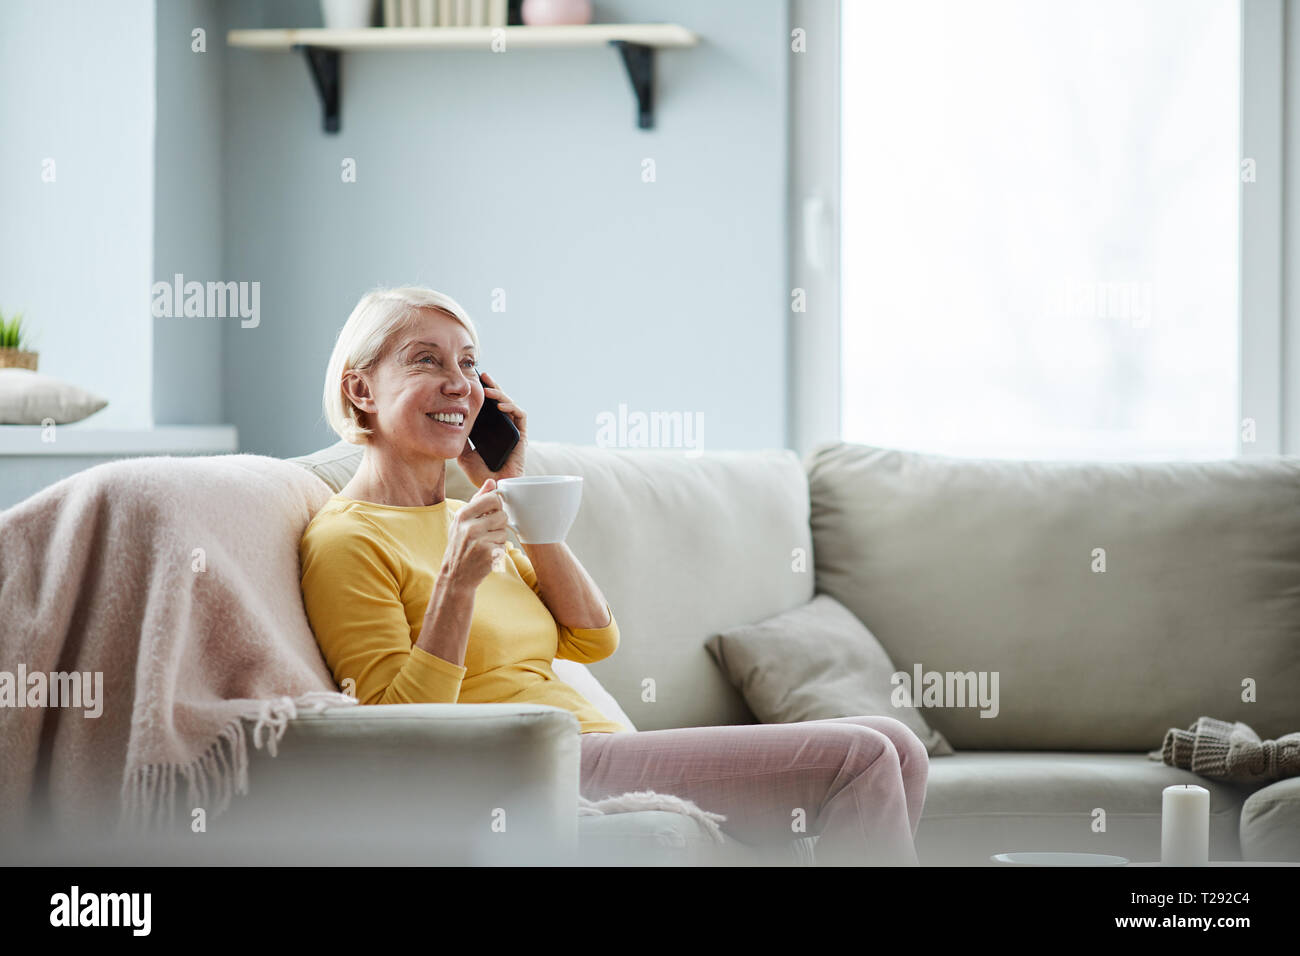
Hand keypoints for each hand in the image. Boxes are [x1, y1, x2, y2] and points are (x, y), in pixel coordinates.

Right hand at [439, 478, 510, 591]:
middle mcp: (470, 527)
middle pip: (502, 515)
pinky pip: (504, 545)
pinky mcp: (489, 554)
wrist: (455, 575)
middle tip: (487, 533)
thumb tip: (491, 482)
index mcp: (463, 515)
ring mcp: (480, 541)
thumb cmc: (460, 545)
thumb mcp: (462, 520)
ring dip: (499, 538)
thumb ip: (478, 499)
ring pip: (505, 531)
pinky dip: (499, 550)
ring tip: (485, 544)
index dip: (497, 505)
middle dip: (499, 524)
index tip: (492, 513)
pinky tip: (486, 554)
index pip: (493, 498)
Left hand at [458, 370, 527, 485]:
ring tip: (489, 389)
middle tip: (482, 375)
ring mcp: (512, 430)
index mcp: (489, 430)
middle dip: (492, 386)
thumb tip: (449, 424)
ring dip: (500, 395)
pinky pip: (520, 416)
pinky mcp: (521, 436)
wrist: (494, 486)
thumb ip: (459, 439)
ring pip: (510, 405)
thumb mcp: (463, 453)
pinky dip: (511, 408)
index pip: (486, 407)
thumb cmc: (480, 473)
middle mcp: (502, 428)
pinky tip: (500, 406)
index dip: (481, 393)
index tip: (471, 382)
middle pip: (499, 401)